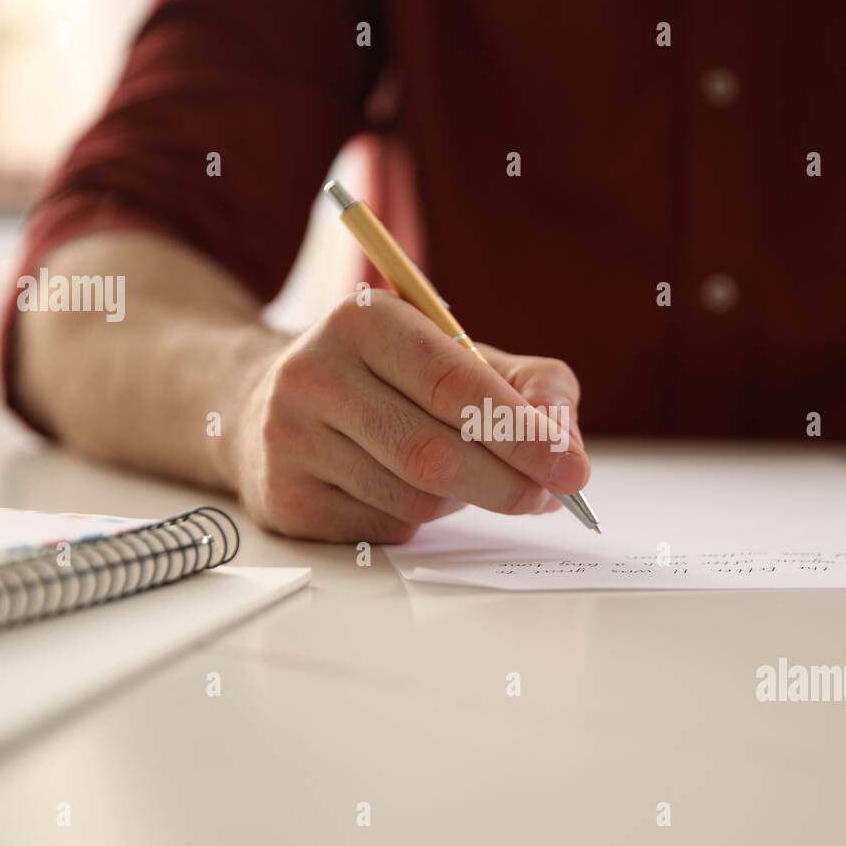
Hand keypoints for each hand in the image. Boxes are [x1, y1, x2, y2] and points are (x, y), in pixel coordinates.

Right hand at [226, 291, 590, 541]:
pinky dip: (420, 520)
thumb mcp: (461, 355)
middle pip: (433, 452)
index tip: (572, 467)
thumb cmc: (390, 378)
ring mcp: (290, 439)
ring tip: (471, 479)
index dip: (521, 432)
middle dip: (509, 482)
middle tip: (551, 497)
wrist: (273, 402)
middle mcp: (313, 373)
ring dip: (465, 500)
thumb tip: (565, 441)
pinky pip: (383, 527)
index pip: (454, 384)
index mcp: (361, 319)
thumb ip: (531, 385)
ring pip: (413, 497)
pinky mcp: (286, 498)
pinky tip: (409, 490)